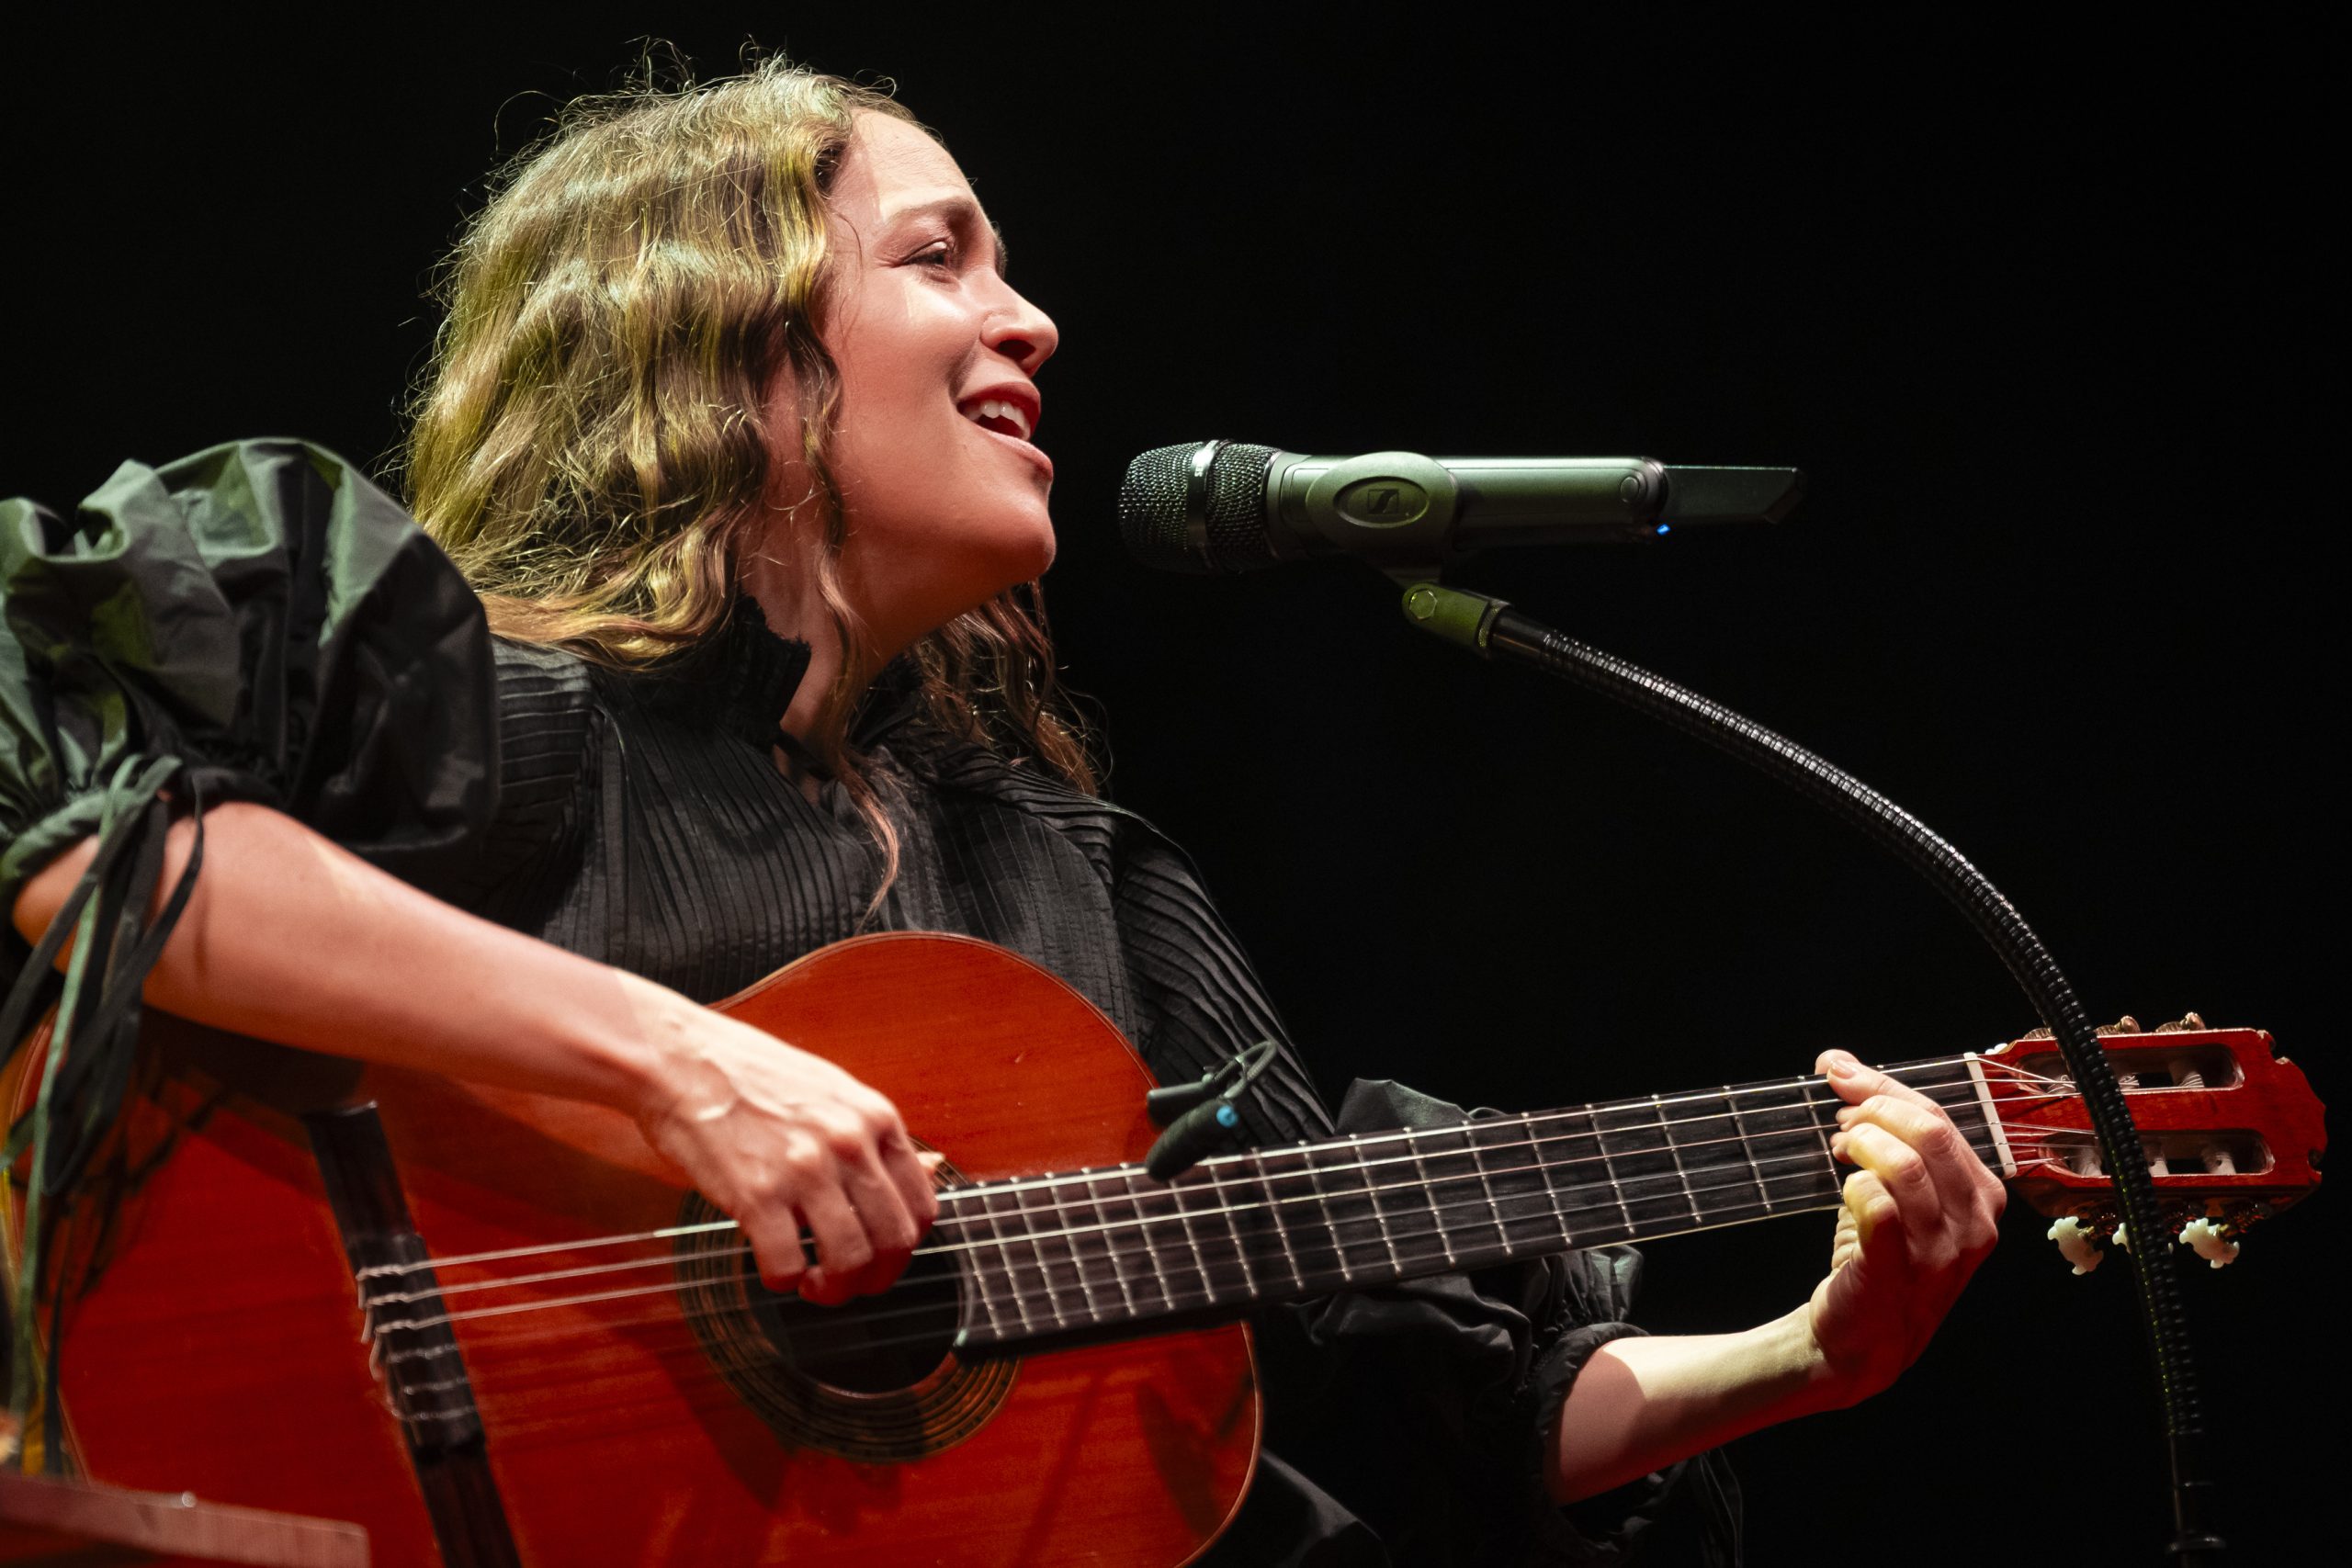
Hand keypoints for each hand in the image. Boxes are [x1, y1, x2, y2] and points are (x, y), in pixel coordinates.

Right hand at [627, 981, 938, 1304]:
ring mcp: (805, 1169)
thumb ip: (879, 1136)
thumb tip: (934, 1168)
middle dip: (877, 1278)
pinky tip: (777, 1269)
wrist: (682, 1061)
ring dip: (834, 1289)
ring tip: (813, 1282)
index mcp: (875, 1119)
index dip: (906, 1247)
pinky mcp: (756, 1193)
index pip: (923, 1207)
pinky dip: (785, 1282)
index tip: (882, 1256)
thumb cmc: (754, 1075)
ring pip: (849, 1261)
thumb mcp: (835, 1091)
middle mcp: (849, 1143)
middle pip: (895, 1242)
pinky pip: (788, 1265)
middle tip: (850, 1283)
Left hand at [1804, 1048, 2003, 1403]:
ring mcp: (1940, 1250)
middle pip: (1931, 1132)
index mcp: (1981, 1197)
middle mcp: (1973, 1223)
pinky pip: (1879, 1206)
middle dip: (1874, 1107)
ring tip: (1840, 1147)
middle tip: (1840, 1114)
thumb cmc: (1881, 1256)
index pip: (1942, 1118)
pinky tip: (1844, 1188)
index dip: (1884, 1086)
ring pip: (1908, 1165)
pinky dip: (1854, 1186)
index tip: (1838, 1070)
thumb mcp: (1903, 1195)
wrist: (1859, 1343)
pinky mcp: (1900, 1269)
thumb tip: (1841, 1064)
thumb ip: (1886, 1133)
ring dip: (1862, 1142)